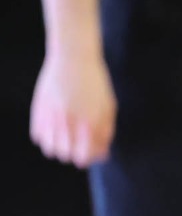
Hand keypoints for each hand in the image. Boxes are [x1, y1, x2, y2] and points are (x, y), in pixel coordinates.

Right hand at [29, 47, 115, 167]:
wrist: (74, 58)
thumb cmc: (96, 84)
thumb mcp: (109, 107)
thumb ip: (106, 133)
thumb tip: (102, 155)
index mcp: (90, 122)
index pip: (85, 156)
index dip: (91, 157)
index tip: (94, 152)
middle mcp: (68, 122)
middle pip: (67, 156)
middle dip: (75, 154)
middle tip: (81, 143)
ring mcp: (51, 116)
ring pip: (50, 150)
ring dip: (59, 147)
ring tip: (67, 136)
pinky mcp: (38, 111)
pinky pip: (38, 137)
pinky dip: (46, 137)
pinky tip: (55, 127)